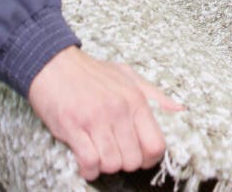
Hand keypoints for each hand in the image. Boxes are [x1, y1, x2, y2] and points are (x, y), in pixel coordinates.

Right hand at [28, 46, 183, 180]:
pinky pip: (89, 162)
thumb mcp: (127, 76)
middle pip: (133, 160)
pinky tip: (84, 160)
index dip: (148, 158)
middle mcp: (118, 110)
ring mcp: (95, 119)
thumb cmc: (89, 71)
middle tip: (113, 151)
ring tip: (97, 153)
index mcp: (135, 99)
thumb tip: (179, 111)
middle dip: (124, 162)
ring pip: (112, 164)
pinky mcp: (73, 127)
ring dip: (104, 165)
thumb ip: (154, 96)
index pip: (155, 145)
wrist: (51, 62)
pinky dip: (88, 168)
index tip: (136, 154)